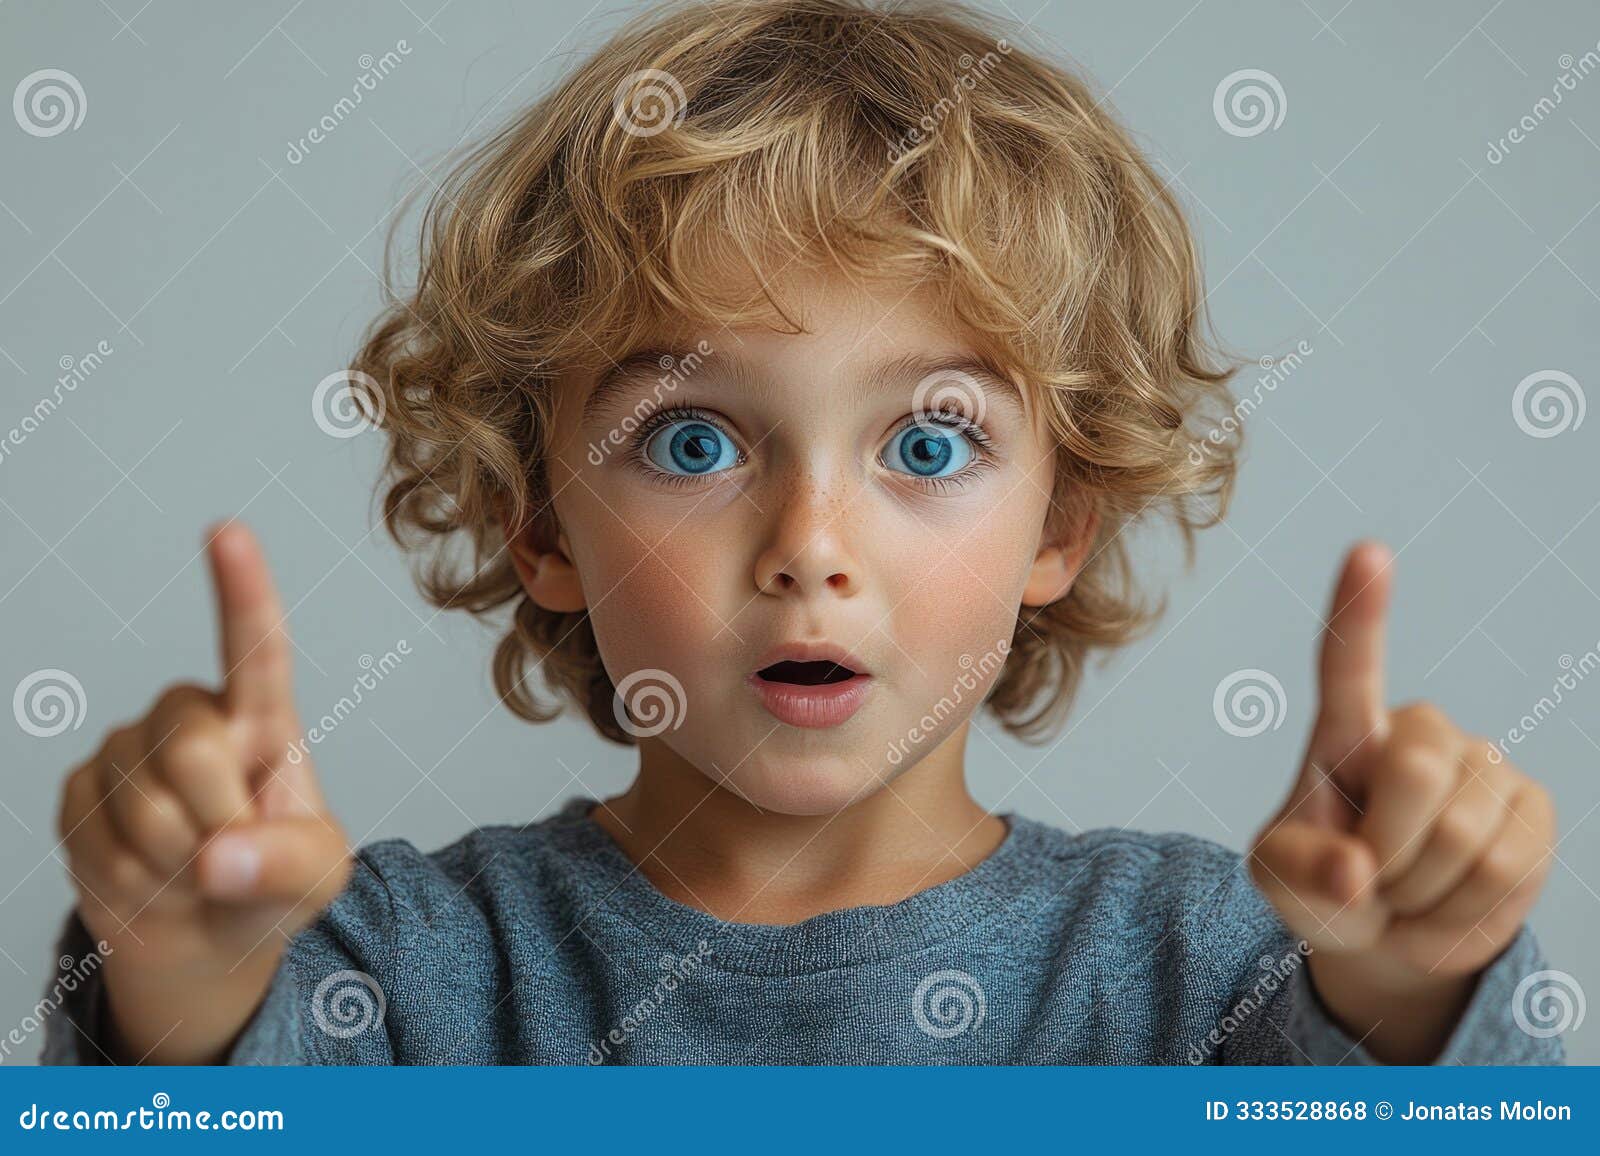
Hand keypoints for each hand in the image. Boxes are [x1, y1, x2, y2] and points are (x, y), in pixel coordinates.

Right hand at [56, 519, 352, 1061]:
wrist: (204, 934)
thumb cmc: (272, 884)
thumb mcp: (317, 879)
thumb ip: (289, 864)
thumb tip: (221, 856)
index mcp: (262, 719)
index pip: (255, 648)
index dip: (241, 589)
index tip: (227, 532)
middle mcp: (192, 716)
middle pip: (191, 749)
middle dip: (214, 821)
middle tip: (230, 855)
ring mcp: (130, 749)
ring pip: (142, 805)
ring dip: (173, 861)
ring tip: (193, 868)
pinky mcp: (79, 789)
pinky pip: (96, 837)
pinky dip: (130, 879)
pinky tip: (149, 874)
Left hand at [1248, 541, 1556, 1061]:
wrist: (1389, 934)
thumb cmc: (1326, 887)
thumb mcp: (1283, 882)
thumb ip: (1301, 874)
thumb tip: (1354, 871)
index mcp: (1344, 733)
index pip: (1348, 665)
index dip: (1361, 610)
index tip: (1367, 552)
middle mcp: (1419, 732)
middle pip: (1414, 774)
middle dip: (1387, 850)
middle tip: (1368, 877)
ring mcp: (1482, 764)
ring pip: (1464, 837)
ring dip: (1422, 890)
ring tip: (1405, 889)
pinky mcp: (1533, 808)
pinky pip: (1506, 869)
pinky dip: (1462, 911)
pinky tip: (1447, 902)